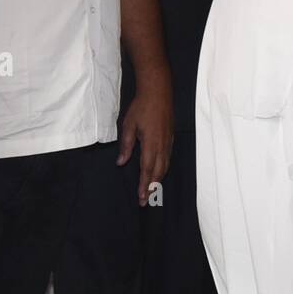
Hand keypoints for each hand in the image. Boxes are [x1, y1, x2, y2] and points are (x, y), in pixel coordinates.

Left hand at [118, 77, 173, 206]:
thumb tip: (121, 163)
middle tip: (146, 201)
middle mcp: (162, 146)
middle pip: (158, 172)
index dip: (144, 185)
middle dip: (152, 188)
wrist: (158, 92)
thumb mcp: (128, 125)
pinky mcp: (171, 138)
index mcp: (150, 144)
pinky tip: (159, 172)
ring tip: (152, 191)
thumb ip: (125, 146)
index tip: (141, 198)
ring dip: (158, 180)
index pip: (146, 170)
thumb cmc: (141, 107)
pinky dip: (163, 169)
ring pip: (165, 166)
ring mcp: (168, 142)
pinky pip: (168, 158)